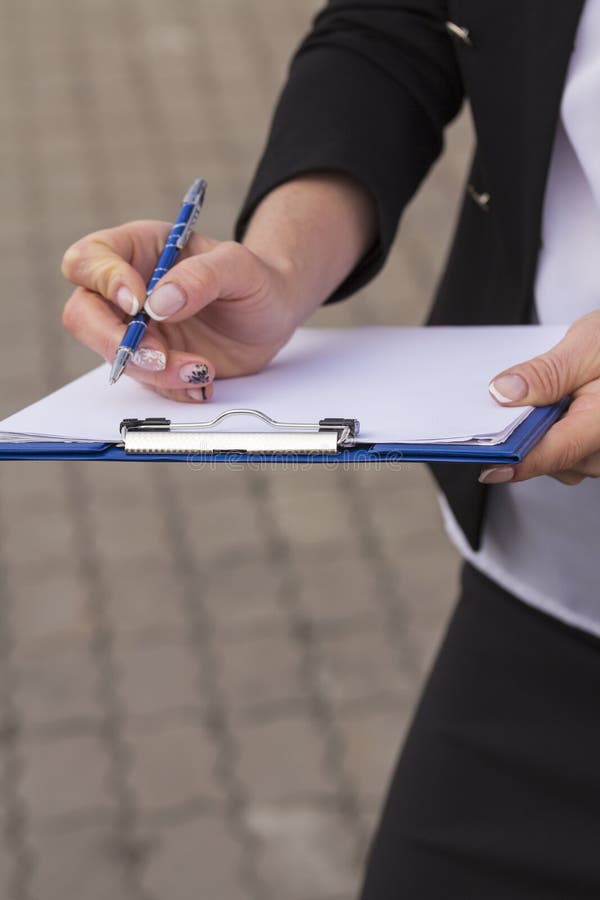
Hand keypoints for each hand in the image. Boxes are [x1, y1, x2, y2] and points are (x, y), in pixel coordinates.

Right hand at [61, 220, 297, 401]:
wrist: (273, 317)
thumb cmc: (255, 279)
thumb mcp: (239, 266)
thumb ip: (201, 276)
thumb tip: (159, 302)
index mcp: (138, 249)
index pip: (89, 260)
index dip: (104, 282)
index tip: (138, 303)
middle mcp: (127, 290)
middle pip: (83, 315)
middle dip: (116, 341)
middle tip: (158, 354)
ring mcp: (137, 331)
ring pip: (114, 357)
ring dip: (153, 371)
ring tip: (200, 371)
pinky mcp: (154, 363)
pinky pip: (147, 383)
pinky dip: (172, 388)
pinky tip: (202, 381)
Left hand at [479, 311, 599, 484]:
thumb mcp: (588, 345)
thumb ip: (547, 372)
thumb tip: (505, 392)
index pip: (561, 450)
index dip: (522, 461)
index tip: (489, 467)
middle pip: (553, 458)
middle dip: (526, 435)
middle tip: (512, 401)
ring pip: (555, 459)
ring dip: (538, 434)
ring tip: (547, 397)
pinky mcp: (595, 452)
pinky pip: (562, 454)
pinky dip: (548, 434)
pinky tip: (550, 409)